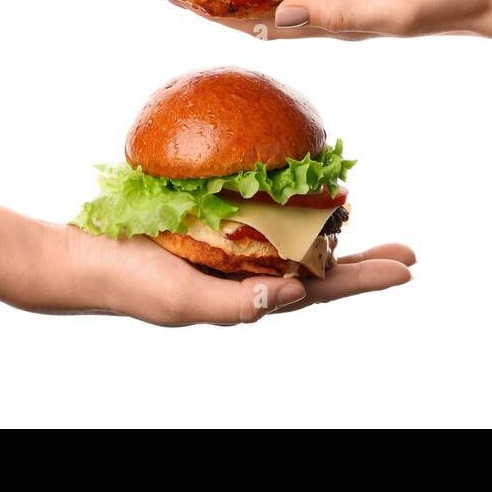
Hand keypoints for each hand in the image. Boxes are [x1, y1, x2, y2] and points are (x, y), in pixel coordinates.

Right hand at [30, 225, 414, 325]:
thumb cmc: (129, 283)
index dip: (365, 280)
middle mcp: (250, 276)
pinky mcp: (214, 226)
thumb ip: (235, 303)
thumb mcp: (181, 300)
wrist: (83, 259)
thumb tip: (294, 294)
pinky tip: (297, 188)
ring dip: (332, 230)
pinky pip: (261, 215)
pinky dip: (288, 204)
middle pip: (321, 268)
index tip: (406, 267)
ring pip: (296, 242)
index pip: (321, 290)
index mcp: (249, 299)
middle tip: (408, 250)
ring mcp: (234, 252)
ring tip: (362, 213)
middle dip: (364, 259)